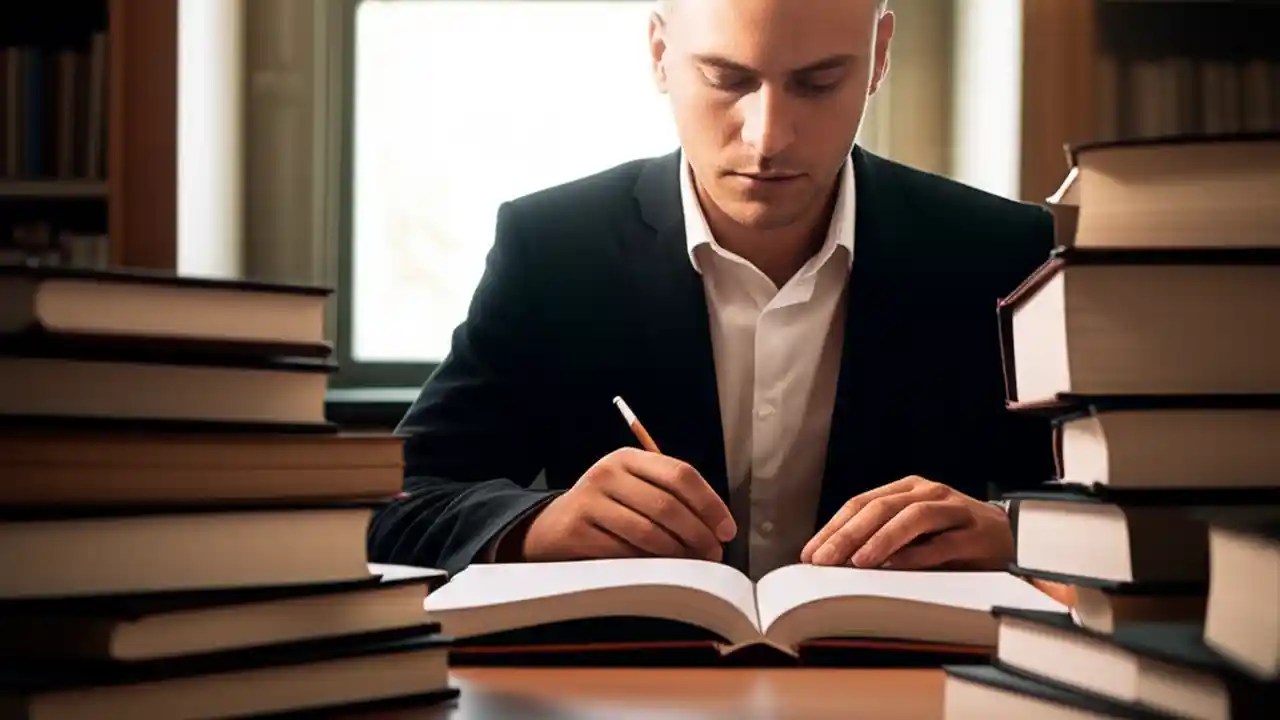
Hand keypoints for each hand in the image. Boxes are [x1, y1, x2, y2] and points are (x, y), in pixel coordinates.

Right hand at [515, 448, 736, 562]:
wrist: (549, 526)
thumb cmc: (605, 509)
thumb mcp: (632, 489)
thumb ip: (669, 497)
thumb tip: (715, 528)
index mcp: (628, 457)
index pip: (681, 474)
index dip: (710, 504)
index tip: (726, 530)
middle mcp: (608, 473)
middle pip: (668, 505)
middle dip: (698, 534)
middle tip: (713, 554)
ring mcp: (590, 501)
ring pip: (649, 532)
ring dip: (678, 553)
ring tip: (692, 564)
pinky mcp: (577, 531)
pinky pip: (624, 553)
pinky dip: (649, 565)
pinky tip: (660, 570)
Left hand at [799, 476, 1011, 570]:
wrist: (1013, 539)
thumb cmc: (952, 539)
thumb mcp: (913, 534)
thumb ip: (880, 539)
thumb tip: (834, 561)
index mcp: (907, 489)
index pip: (861, 503)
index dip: (832, 528)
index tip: (810, 554)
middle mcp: (929, 492)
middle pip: (880, 507)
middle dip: (846, 535)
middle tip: (823, 561)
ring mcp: (955, 510)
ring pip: (912, 518)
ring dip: (881, 540)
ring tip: (857, 563)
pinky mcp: (978, 534)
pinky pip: (945, 542)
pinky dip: (919, 554)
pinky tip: (897, 568)